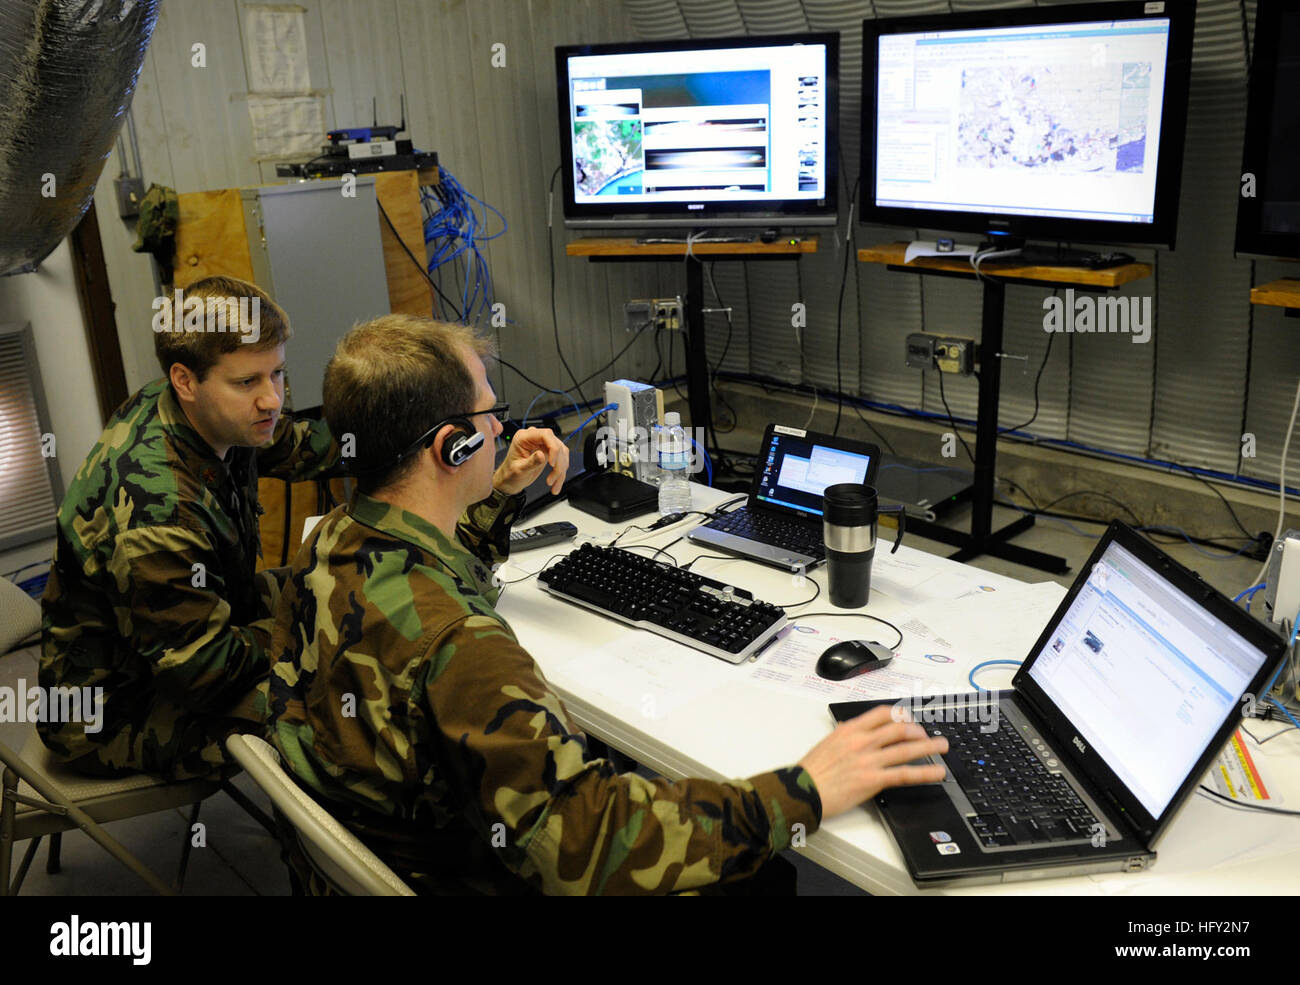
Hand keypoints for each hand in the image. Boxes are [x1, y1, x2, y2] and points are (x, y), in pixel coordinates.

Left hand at [493, 427, 569, 495]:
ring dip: (560, 469)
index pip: (546, 435)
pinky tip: (556, 481)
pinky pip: (562, 459)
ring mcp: (543, 444)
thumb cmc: (510, 474)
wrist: (510, 480)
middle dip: (558, 464)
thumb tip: (542, 455)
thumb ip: (530, 462)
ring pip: (562, 453)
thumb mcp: (519, 470)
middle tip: (552, 478)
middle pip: (556, 445)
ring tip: (553, 482)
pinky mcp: (549, 452)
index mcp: (524, 437)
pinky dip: (561, 471)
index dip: (553, 448)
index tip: (552, 463)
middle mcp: (534, 438)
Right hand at [797, 705, 948, 818]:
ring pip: (906, 748)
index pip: (882, 714)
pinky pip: (905, 773)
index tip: (909, 720)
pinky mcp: (873, 780)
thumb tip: (855, 733)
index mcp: (850, 730)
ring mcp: (869, 760)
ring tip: (943, 747)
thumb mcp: (828, 743)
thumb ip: (845, 737)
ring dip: (929, 747)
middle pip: (899, 728)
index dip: (900, 715)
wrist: (802, 791)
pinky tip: (937, 773)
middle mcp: (862, 741)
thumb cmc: (811, 771)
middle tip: (928, 736)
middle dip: (918, 730)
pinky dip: (924, 772)